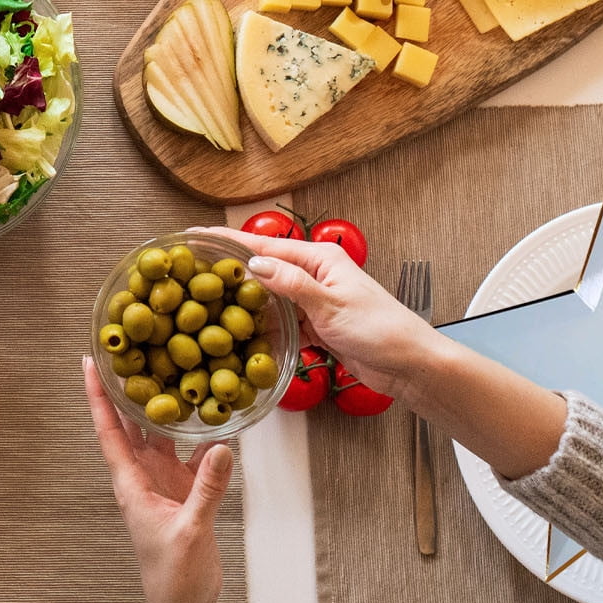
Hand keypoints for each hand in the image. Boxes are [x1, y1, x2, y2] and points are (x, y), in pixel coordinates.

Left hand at [83, 356, 231, 602]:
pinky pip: (192, 455)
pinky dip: (202, 438)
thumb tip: (219, 447)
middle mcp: (143, 474)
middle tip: (132, 348)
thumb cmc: (171, 577)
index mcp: (130, 482)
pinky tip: (214, 422)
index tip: (90, 361)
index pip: (108, 429)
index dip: (97, 395)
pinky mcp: (185, 491)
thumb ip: (206, 489)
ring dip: (164, 407)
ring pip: (160, 433)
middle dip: (130, 388)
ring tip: (170, 370)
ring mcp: (163, 481)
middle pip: (131, 422)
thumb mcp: (189, 529)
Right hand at [200, 227, 435, 399]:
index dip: (229, 241)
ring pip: (269, 295)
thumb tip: (253, 264)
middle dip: (231, 268)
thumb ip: (291, 284)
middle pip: (264, 267)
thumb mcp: (331, 304)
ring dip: (245, 300)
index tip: (196, 235)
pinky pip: (281, 319)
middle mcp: (313, 274)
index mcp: (318, 258)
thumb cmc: (381, 329)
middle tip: (192, 270)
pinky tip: (243, 330)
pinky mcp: (315, 325)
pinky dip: (264, 324)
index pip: (264, 245)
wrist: (410, 366)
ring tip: (209, 300)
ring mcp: (313, 300)